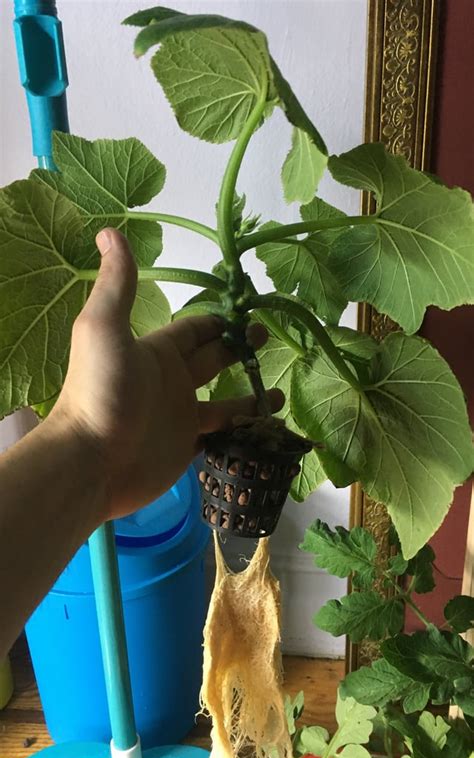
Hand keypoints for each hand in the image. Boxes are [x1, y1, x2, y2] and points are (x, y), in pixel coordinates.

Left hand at [51, 229, 282, 519]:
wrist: (90, 461)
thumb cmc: (101, 391)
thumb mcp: (104, 328)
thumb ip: (117, 283)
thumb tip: (109, 231)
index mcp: (157, 352)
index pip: (195, 330)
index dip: (220, 321)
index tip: (250, 313)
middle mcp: (171, 382)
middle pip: (213, 361)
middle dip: (240, 350)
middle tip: (269, 340)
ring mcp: (179, 417)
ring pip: (223, 403)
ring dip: (250, 397)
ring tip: (278, 395)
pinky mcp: (186, 450)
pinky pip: (220, 438)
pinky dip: (241, 433)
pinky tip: (266, 430)